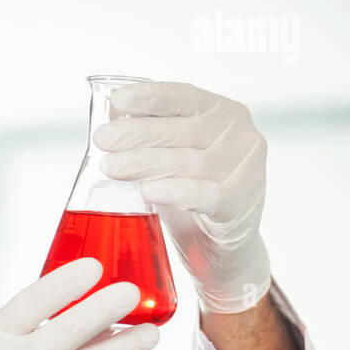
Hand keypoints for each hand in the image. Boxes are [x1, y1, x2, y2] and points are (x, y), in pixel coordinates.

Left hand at [94, 80, 271, 314]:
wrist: (225, 251)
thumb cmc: (195, 198)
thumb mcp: (174, 162)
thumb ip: (153, 140)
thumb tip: (111, 119)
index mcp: (224, 114)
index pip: (184, 97)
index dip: (149, 97)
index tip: (116, 102)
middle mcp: (240, 135)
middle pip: (181, 130)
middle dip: (137, 135)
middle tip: (103, 141)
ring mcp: (246, 169)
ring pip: (188, 162)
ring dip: (146, 163)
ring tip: (113, 167)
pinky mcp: (241, 204)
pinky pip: (204, 195)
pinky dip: (174, 192)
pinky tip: (148, 190)